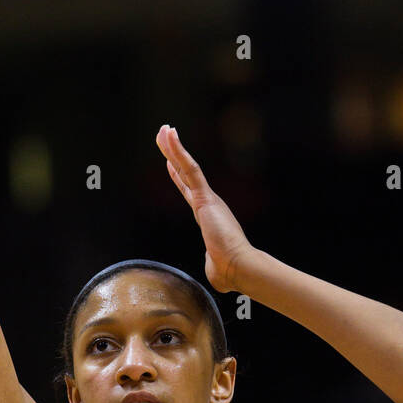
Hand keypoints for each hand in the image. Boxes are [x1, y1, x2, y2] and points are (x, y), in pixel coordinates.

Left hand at [155, 124, 262, 293]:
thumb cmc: (228, 272)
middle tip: (164, 134)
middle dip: (173, 154)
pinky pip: (190, 169)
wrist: (238, 268)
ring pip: (187, 166)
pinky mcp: (206, 197)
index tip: (170, 162)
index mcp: (208, 217)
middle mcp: (208, 203)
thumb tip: (215, 273)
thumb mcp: (214, 267)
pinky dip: (179, 152)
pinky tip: (170, 137)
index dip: (178, 176)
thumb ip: (211, 264)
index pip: (189, 191)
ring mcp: (207, 198)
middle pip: (185, 173)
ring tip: (164, 129)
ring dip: (174, 147)